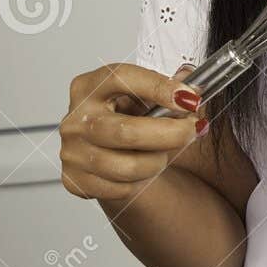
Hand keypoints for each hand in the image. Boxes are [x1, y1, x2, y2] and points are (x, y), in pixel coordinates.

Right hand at [60, 62, 206, 202]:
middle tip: (193, 130)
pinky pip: (122, 188)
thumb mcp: (143, 97)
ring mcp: (73, 152)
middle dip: (171, 133)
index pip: (121, 78)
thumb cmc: (125, 119)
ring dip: (158, 161)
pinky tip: (143, 169)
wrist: (104, 152)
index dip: (158, 87)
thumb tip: (192, 84)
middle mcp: (76, 119)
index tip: (189, 98)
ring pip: (129, 166)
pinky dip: (142, 181)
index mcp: (88, 87)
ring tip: (164, 152)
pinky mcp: (76, 180)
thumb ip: (168, 88)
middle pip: (127, 131)